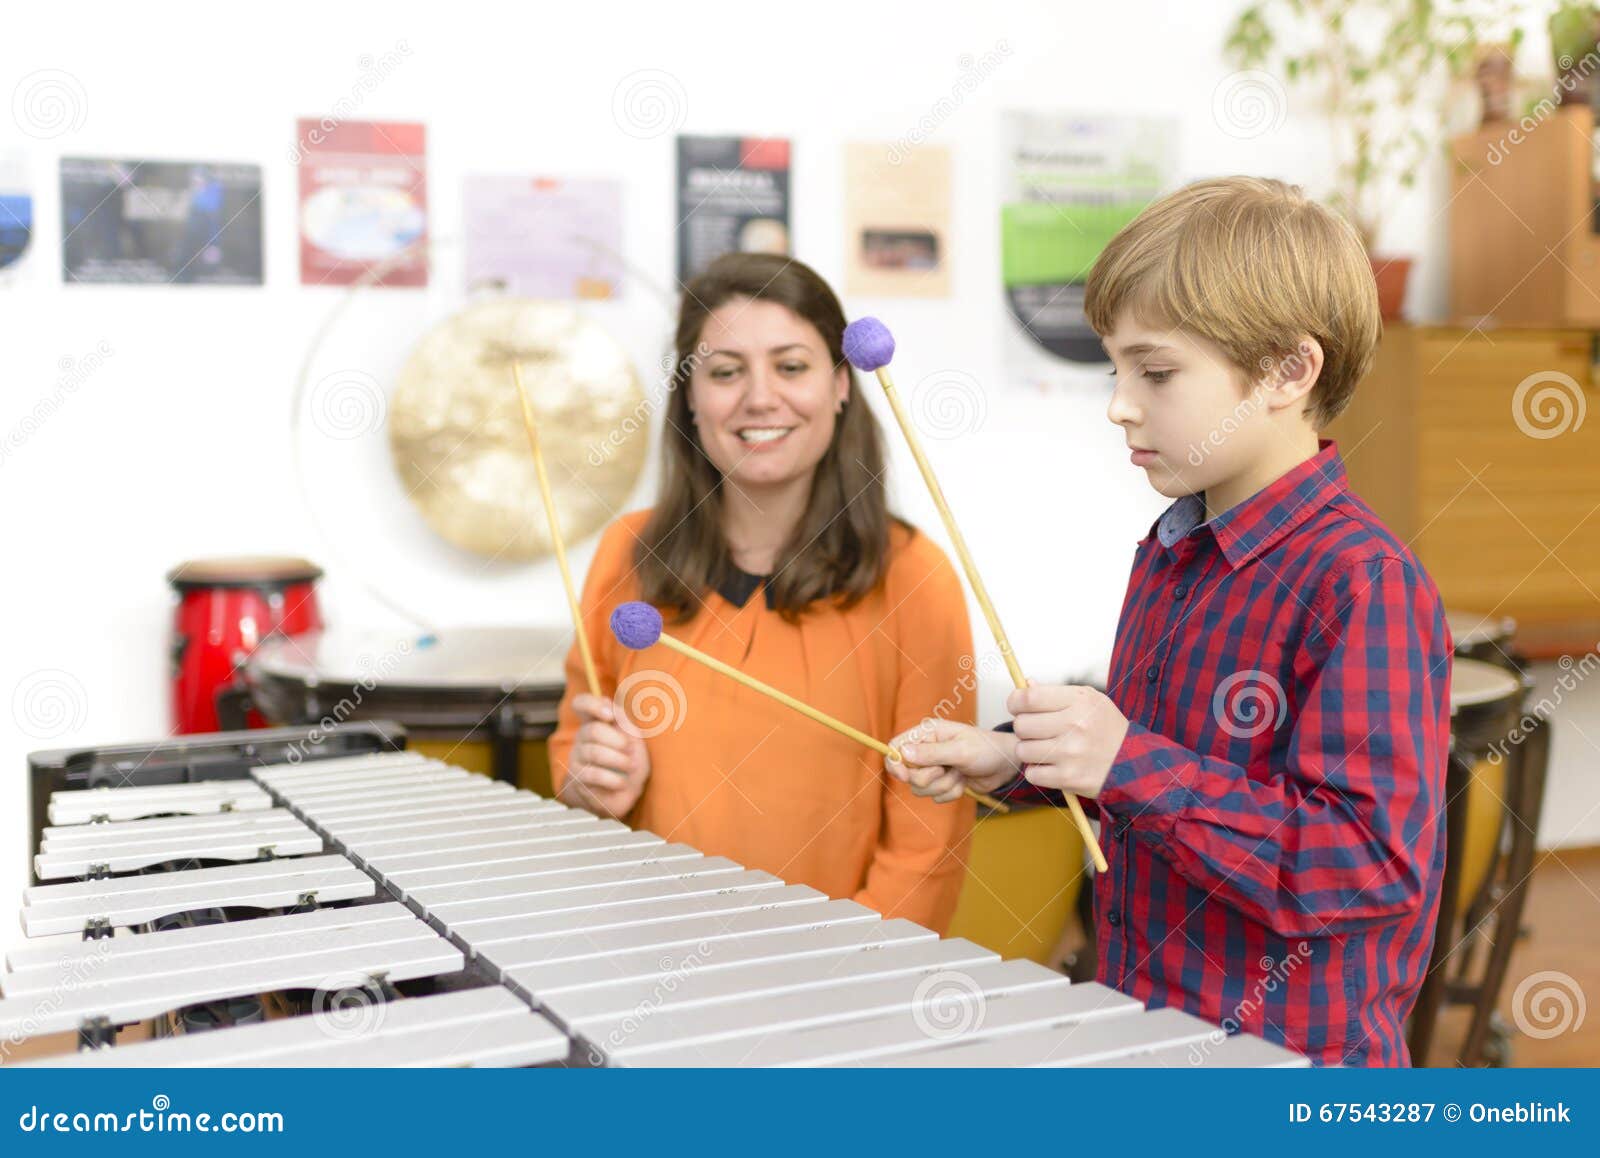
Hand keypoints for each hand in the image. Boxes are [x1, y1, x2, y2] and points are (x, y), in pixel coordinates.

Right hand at [558, 693, 650, 818]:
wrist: (626, 794)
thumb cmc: (631, 762)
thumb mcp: (635, 740)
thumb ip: (624, 723)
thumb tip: (611, 708)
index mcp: (597, 722)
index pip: (581, 704)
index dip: (592, 705)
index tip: (610, 715)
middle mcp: (583, 737)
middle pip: (593, 730)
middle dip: (618, 741)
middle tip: (630, 750)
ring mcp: (577, 758)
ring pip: (594, 752)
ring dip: (619, 760)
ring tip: (631, 767)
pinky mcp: (577, 779)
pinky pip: (593, 774)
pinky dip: (614, 779)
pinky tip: (622, 783)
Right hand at [885, 718, 1018, 803]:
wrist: (1006, 765)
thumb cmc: (987, 749)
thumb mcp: (960, 751)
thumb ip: (931, 754)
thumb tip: (903, 753)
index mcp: (928, 734)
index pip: (896, 747)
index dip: (896, 764)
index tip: (905, 776)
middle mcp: (927, 750)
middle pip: (908, 774)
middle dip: (930, 778)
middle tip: (947, 769)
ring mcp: (934, 767)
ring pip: (921, 788)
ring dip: (944, 786)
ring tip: (960, 774)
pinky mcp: (943, 782)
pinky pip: (936, 797)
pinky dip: (951, 793)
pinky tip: (964, 781)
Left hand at [1006, 683, 1128, 797]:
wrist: (1132, 764)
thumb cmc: (1106, 728)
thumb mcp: (1089, 701)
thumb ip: (1055, 692)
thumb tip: (1025, 685)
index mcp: (1079, 701)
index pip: (1028, 698)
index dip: (1015, 701)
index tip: (1016, 706)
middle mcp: (1075, 725)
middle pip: (1021, 725)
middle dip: (1024, 728)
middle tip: (1037, 730)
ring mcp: (1071, 753)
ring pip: (1022, 750)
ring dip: (1029, 751)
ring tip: (1046, 749)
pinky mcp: (1069, 778)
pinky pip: (1032, 773)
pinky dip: (1037, 771)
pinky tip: (1051, 765)